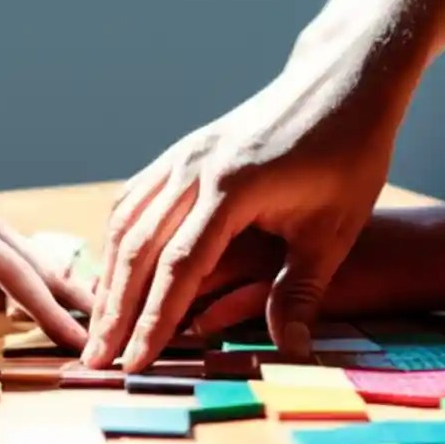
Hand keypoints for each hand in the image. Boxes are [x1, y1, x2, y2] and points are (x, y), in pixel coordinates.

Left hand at [0, 176, 93, 349]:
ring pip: (23, 257)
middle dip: (70, 294)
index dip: (45, 305)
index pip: (11, 268)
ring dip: (57, 285)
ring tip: (91, 313)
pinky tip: (42, 302)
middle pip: (31, 260)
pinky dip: (30, 279)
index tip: (74, 336)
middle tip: (108, 330)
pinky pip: (4, 260)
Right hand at [84, 60, 414, 370]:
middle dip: (115, 310)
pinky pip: (133, 201)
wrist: (339, 79)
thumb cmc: (347, 156)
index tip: (134, 363)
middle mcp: (195, 169)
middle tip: (97, 360)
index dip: (153, 320)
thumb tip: (291, 354)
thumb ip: (300, 292)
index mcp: (234, 189)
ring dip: (107, 278)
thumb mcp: (333, 231)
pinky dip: (117, 242)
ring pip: (125, 223)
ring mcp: (182, 155)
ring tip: (97, 327)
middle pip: (138, 249)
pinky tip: (113, 274)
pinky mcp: (180, 152)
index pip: (181, 267)